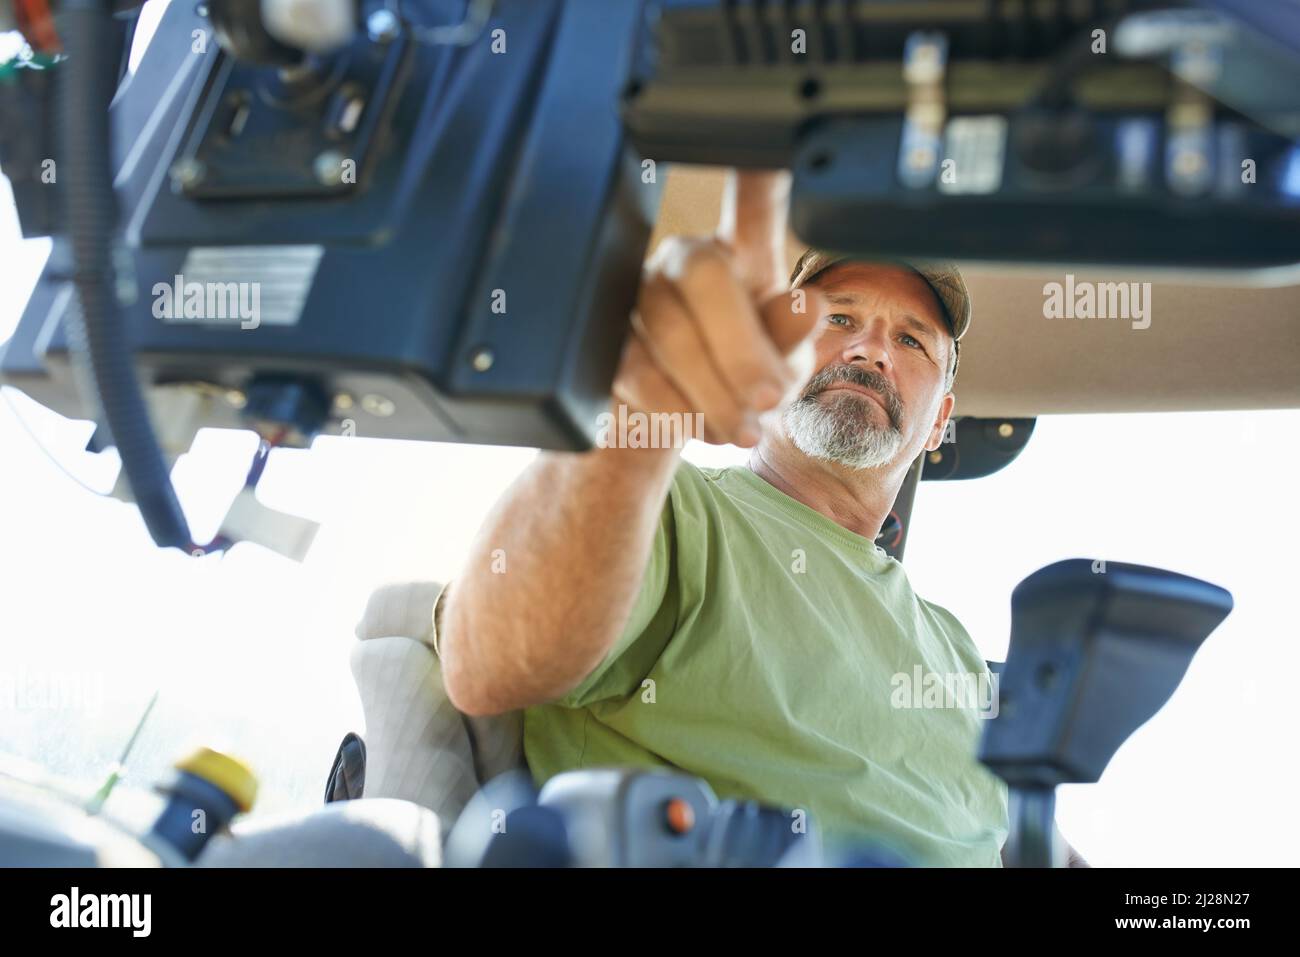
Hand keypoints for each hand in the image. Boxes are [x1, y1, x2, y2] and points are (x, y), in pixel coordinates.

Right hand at [611, 169, 823, 447]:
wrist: (683, 423)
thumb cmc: (745, 377)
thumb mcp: (784, 362)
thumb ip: (793, 337)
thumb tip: (805, 307)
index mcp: (742, 252)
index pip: (753, 200)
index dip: (759, 167)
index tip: (773, 128)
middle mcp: (686, 259)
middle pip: (704, 275)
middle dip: (742, 349)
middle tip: (768, 401)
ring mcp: (637, 294)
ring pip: (668, 331)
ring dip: (713, 393)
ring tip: (739, 431)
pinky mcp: (605, 339)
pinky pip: (635, 369)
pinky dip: (674, 409)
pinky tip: (696, 426)